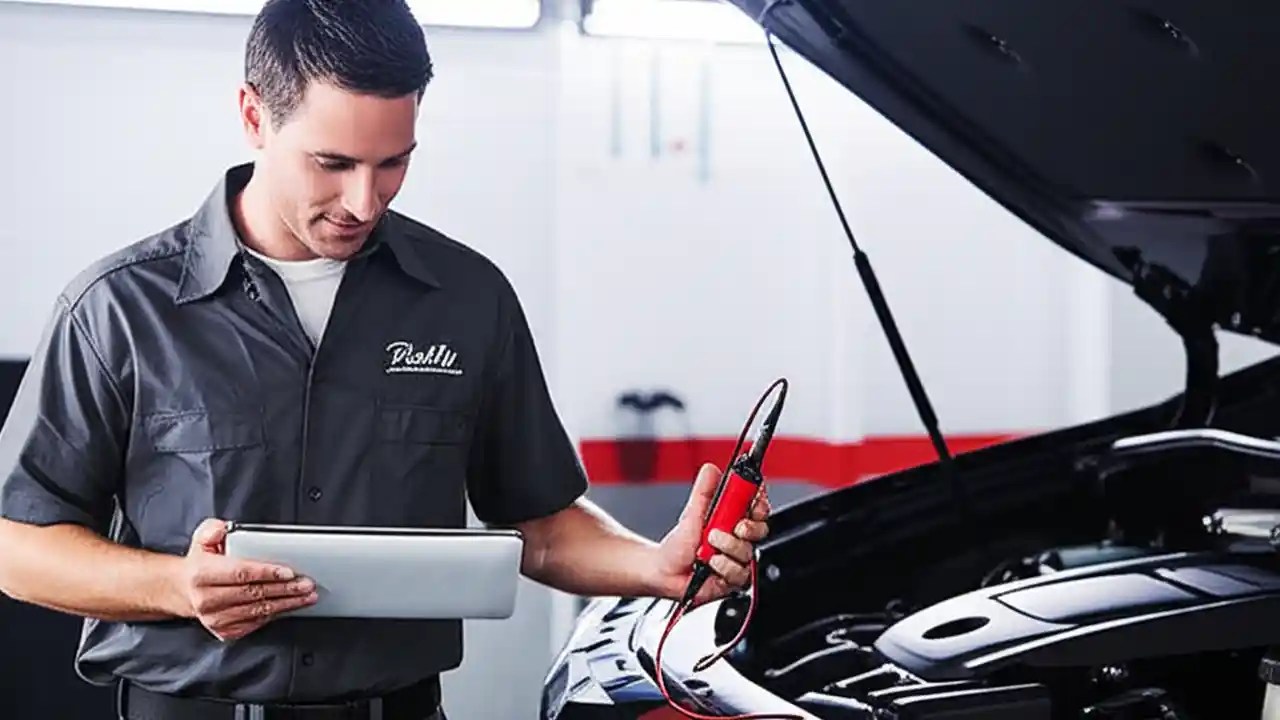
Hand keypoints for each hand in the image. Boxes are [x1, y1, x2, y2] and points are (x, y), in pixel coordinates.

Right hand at [172, 518, 317, 640]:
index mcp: (202, 574)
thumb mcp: (201, 539)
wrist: (183, 591)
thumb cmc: (199, 564)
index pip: (241, 573)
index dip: (267, 573)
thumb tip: (223, 529)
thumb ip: (212, 529)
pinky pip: (255, 623)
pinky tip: (290, 606)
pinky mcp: (224, 631)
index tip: (289, 572)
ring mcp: (215, 618)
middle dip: (285, 589)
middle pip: (254, 593)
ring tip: (306, 596)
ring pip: (258, 611)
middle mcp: (207, 599)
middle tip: (306, 583)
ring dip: (286, 604)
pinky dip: (275, 614)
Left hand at [655, 463, 770, 606]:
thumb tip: (711, 470)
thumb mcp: (692, 513)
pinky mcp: (734, 578)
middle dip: (749, 526)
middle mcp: (739, 538)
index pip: (757, 506)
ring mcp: (737, 559)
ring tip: (708, 545)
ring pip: (748, 551)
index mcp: (733, 518)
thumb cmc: (679, 543)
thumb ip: (704, 491)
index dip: (759, 502)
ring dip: (727, 547)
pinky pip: (740, 573)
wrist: (665, 570)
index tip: (752, 499)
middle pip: (760, 529)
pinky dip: (724, 567)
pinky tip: (711, 563)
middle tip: (735, 525)